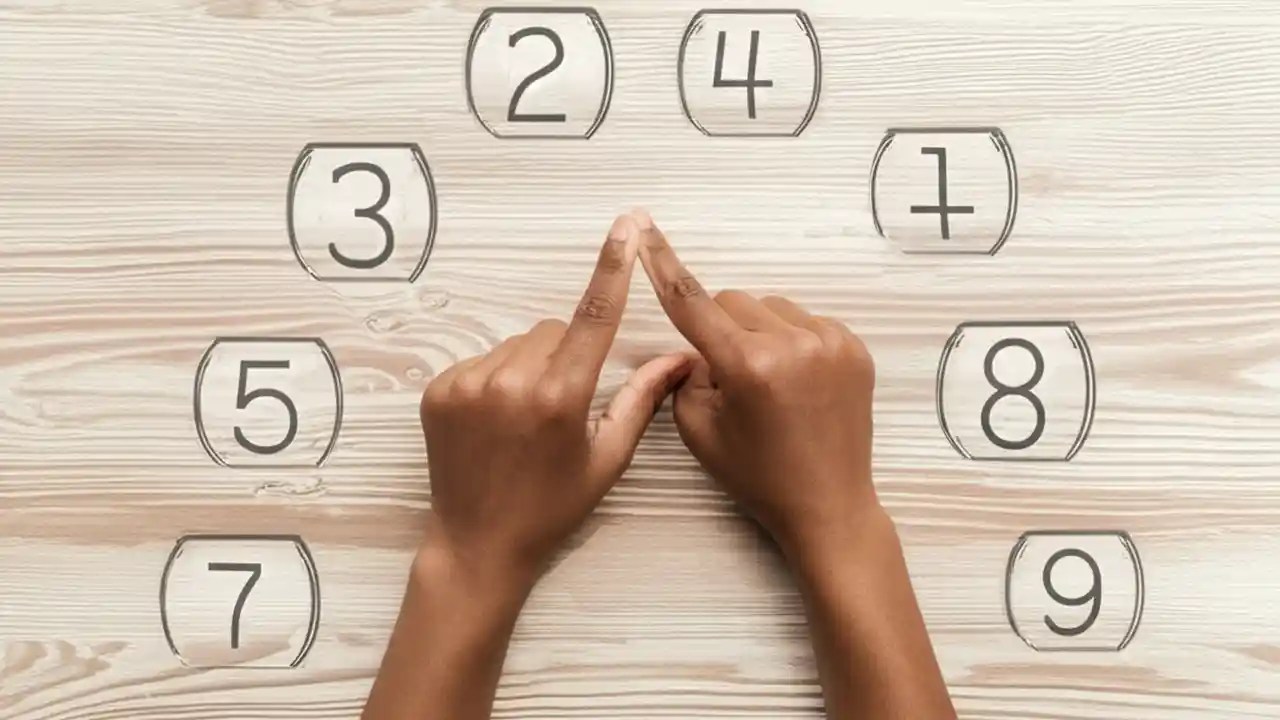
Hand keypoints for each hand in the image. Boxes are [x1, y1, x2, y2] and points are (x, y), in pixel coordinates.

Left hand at [420, 212, 691, 586]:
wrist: (478, 543)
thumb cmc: (553, 506)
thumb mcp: (607, 458)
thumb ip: (641, 399)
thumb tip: (680, 357)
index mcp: (560, 399)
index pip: (594, 316)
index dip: (613, 267)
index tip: (627, 226)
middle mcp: (512, 382)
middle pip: (554, 330)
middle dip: (567, 353)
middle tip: (562, 405)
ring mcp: (469, 384)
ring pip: (519, 342)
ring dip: (531, 365)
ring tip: (525, 418)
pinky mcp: (440, 390)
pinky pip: (483, 359)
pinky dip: (497, 377)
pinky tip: (497, 420)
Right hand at [633, 213, 877, 558]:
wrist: (828, 503)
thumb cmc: (757, 475)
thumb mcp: (699, 431)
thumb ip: (685, 377)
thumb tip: (696, 347)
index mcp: (747, 366)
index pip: (693, 303)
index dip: (663, 264)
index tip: (644, 228)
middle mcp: (791, 345)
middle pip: (734, 302)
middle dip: (722, 328)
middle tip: (729, 375)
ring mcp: (830, 344)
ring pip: (771, 307)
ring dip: (759, 332)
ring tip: (769, 381)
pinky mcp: (854, 348)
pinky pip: (807, 321)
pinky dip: (793, 340)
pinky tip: (797, 382)